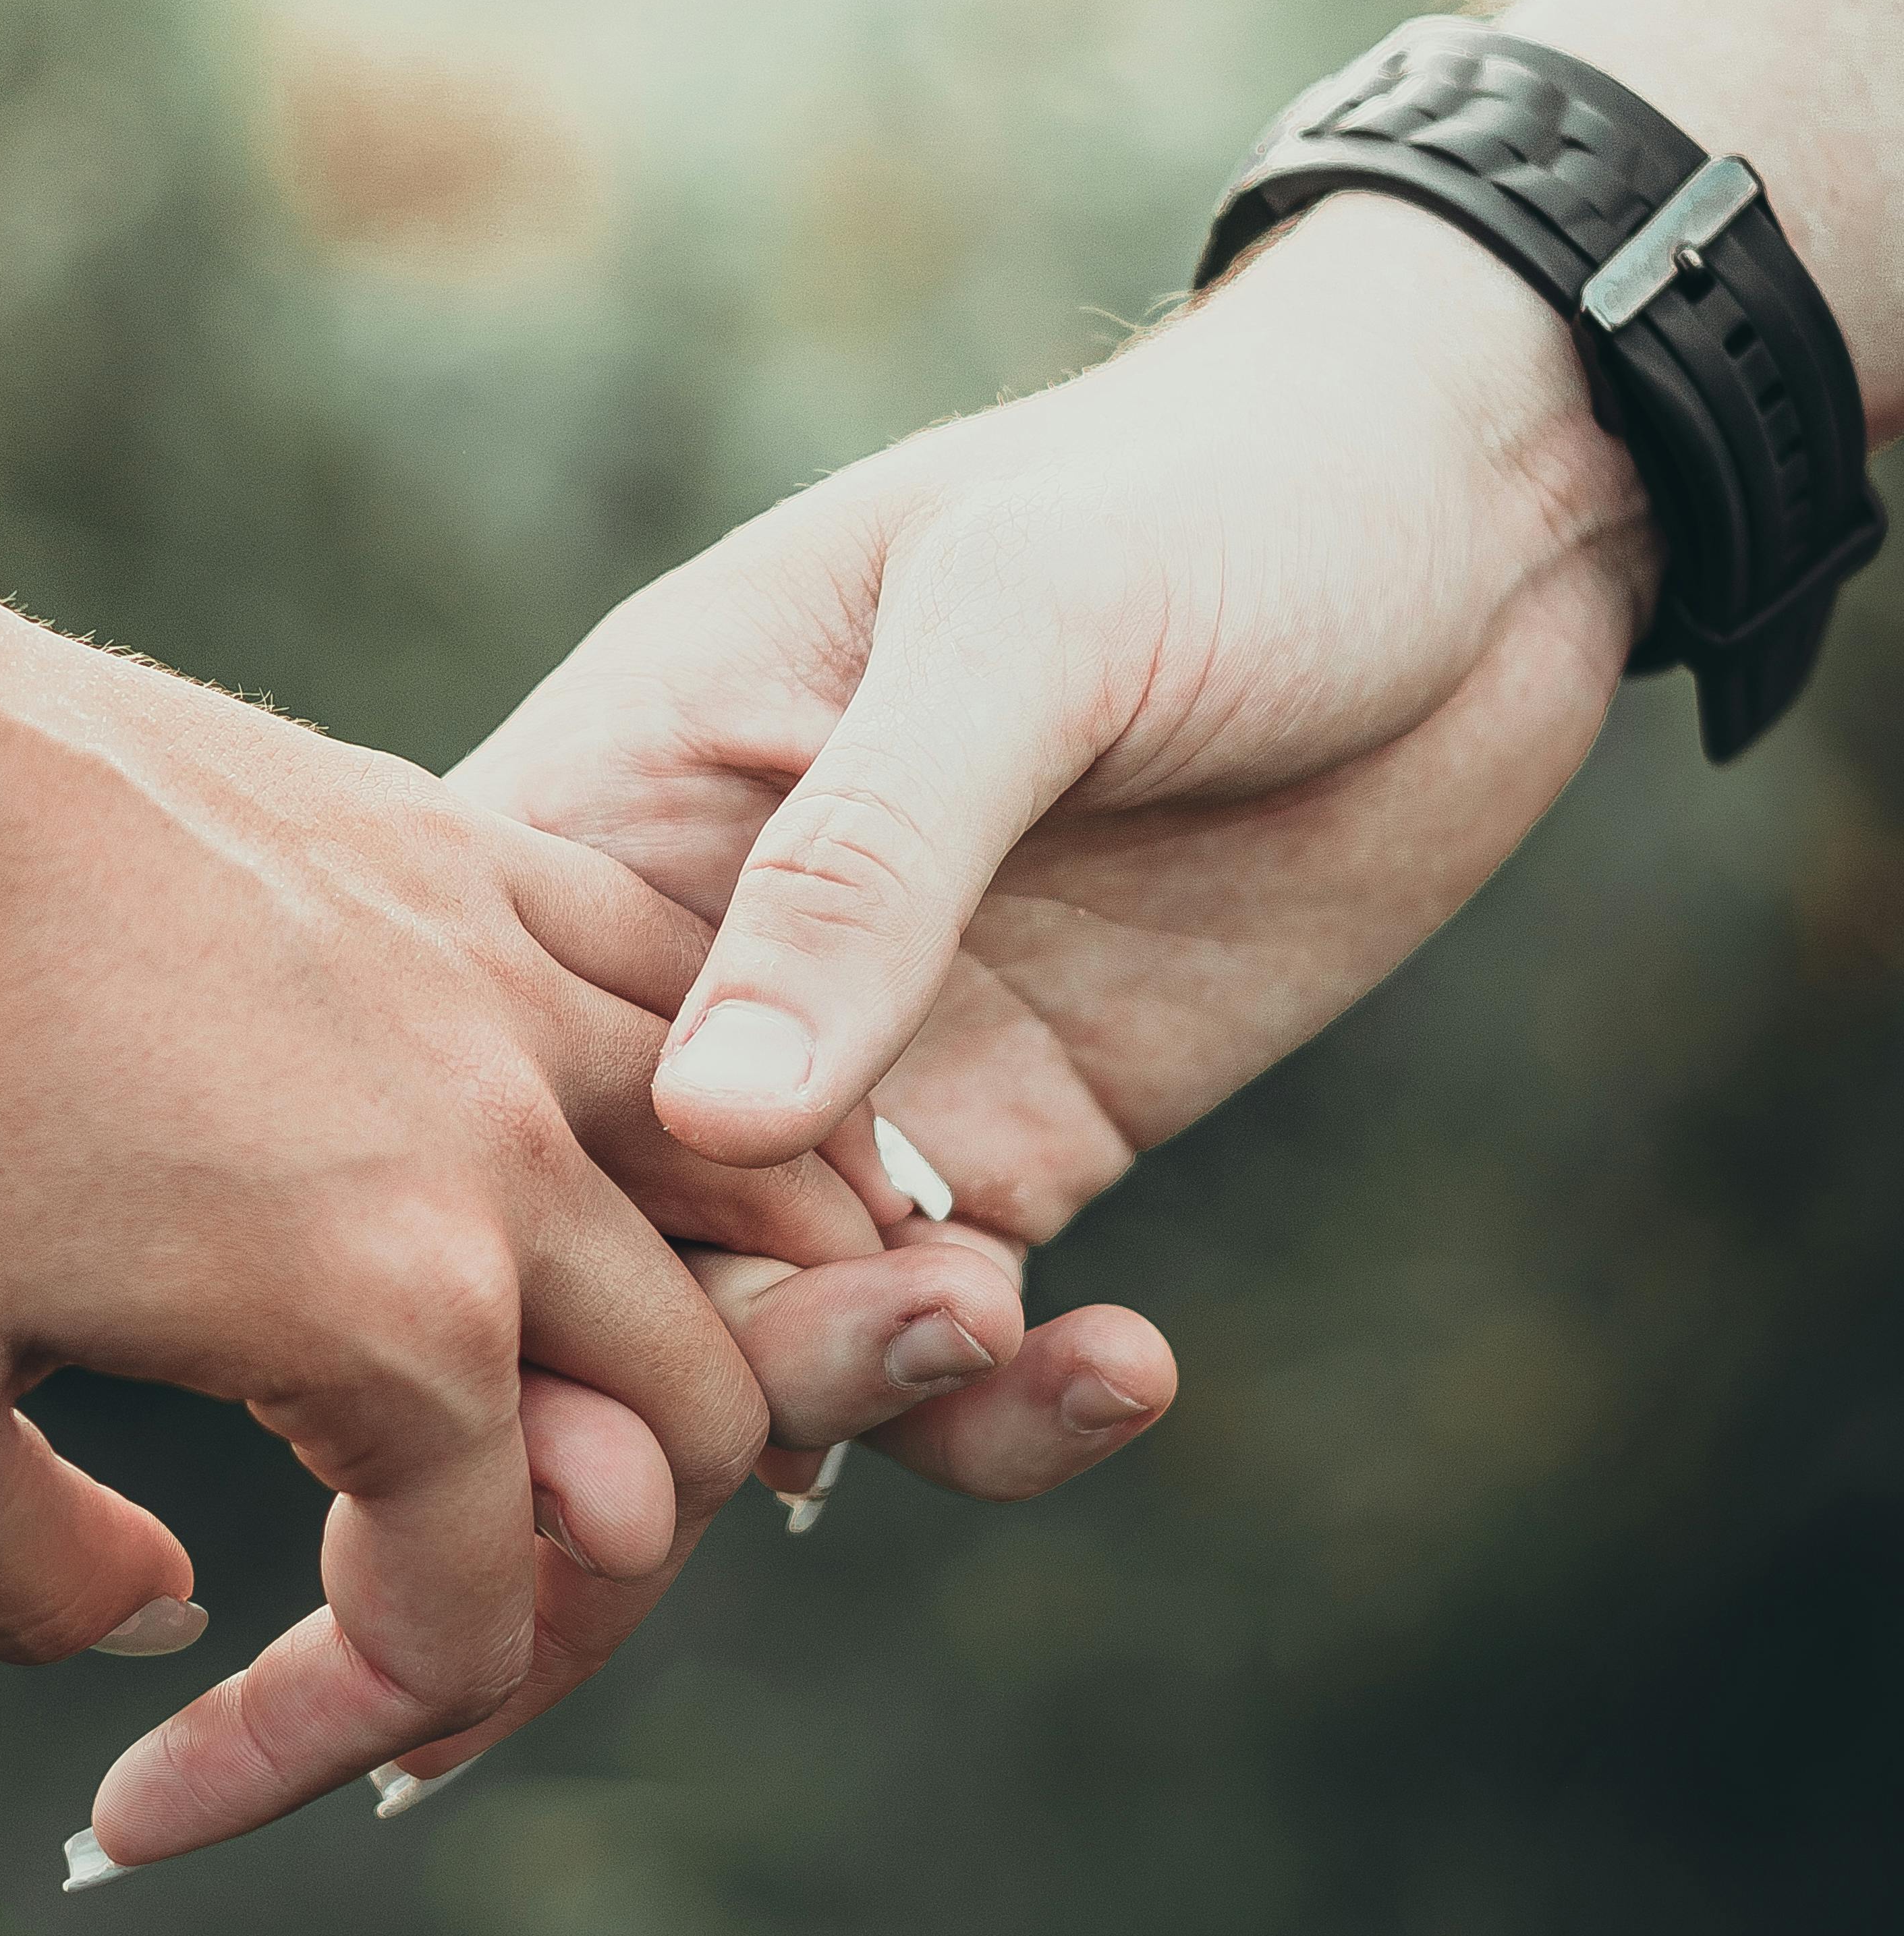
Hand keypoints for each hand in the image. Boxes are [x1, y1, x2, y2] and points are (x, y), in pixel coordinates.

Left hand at [0, 600, 891, 1861]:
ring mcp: (507, 978)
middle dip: (597, 1568)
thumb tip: (165, 1616)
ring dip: (743, 1334)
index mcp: (383, 1309)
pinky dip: (735, 1106)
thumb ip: (31, 1587)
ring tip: (639, 1408)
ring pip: (772, 1197)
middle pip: (692, 1427)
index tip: (174, 1776)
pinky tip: (672, 1154)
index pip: (471, 1604)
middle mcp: (505, 1148)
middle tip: (449, 1597)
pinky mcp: (469, 853)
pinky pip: (687, 991)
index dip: (347, 1727)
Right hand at [454, 198, 1658, 1302]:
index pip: (466, 1041)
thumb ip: (866, 861)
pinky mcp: (1018, 1141)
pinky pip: (957, 1340)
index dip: (468, 1217)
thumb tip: (707, 1117)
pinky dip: (1007, 1406)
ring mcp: (861, 1071)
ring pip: (757, 1322)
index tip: (542, 1354)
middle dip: (635, 1378)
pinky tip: (1121, 1366)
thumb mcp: (1026, 620)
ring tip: (984, 1332)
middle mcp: (704, 960)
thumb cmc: (1216, 491)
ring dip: (846, 1391)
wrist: (1470, 517)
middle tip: (757, 1444)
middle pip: (581, 1236)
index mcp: (624, 791)